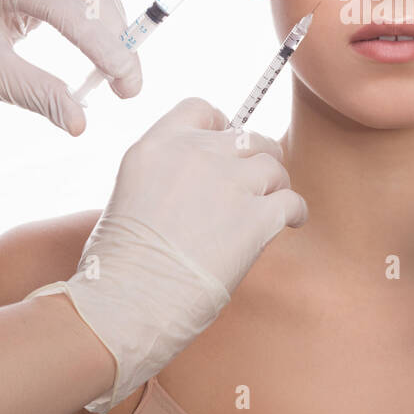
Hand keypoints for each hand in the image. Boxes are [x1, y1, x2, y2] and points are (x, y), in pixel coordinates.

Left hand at [0, 0, 143, 135]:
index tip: (124, 79)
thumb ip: (40, 96)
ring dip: (113, 32)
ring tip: (119, 77)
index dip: (102, 43)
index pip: (67, 4)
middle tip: (129, 86)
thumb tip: (82, 124)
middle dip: (116, 39)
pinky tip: (104, 56)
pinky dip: (99, 26)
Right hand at [26, 97, 307, 413]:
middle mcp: (196, 154)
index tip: (225, 147)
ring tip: (270, 205)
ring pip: (273, 164)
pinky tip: (290, 224)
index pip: (200, 109)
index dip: (220, 125)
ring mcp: (229, 183)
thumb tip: (198, 187)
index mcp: (156, 147)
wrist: (128, 304)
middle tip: (253, 184)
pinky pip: (292, 201)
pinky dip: (295, 213)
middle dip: (255, 156)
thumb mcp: (128, 198)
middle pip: (247, 136)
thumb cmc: (118, 268)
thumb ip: (165, 177)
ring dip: (275, 184)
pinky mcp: (257, 218)